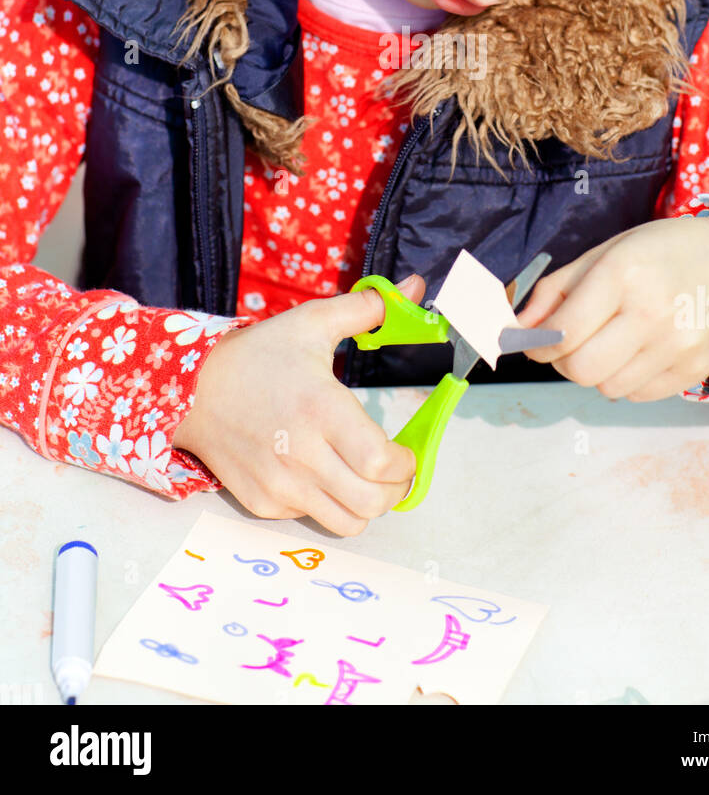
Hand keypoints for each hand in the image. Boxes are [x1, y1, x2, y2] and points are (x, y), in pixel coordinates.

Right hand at [172, 273, 425, 534]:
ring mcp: (279, 484)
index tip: (406, 451)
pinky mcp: (263, 502)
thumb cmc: (259, 355)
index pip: (380, 462)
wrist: (192, 390)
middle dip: (395, 489)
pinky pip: (312, 517)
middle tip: (393, 469)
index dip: (405, 463)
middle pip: (372, 501)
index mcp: (320, 408)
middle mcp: (300, 453)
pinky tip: (318, 472)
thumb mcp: (311, 323)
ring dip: (366, 504)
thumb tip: (415, 286)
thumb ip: (368, 309)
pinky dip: (326, 502)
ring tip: (363, 477)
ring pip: (347, 522)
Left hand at [514, 216, 708, 400]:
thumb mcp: (605, 252)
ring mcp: (678, 346)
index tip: (535, 340)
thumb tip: (517, 327)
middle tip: (569, 343)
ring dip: (595, 371)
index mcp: (624, 274)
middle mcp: (653, 313)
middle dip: (563, 361)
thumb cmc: (661, 253)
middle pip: (582, 370)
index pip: (564, 332)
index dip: (538, 343)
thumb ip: (555, 289)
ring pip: (607, 388)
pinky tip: (636, 351)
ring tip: (608, 342)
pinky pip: (637, 395)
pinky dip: (624, 379)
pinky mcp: (694, 370)